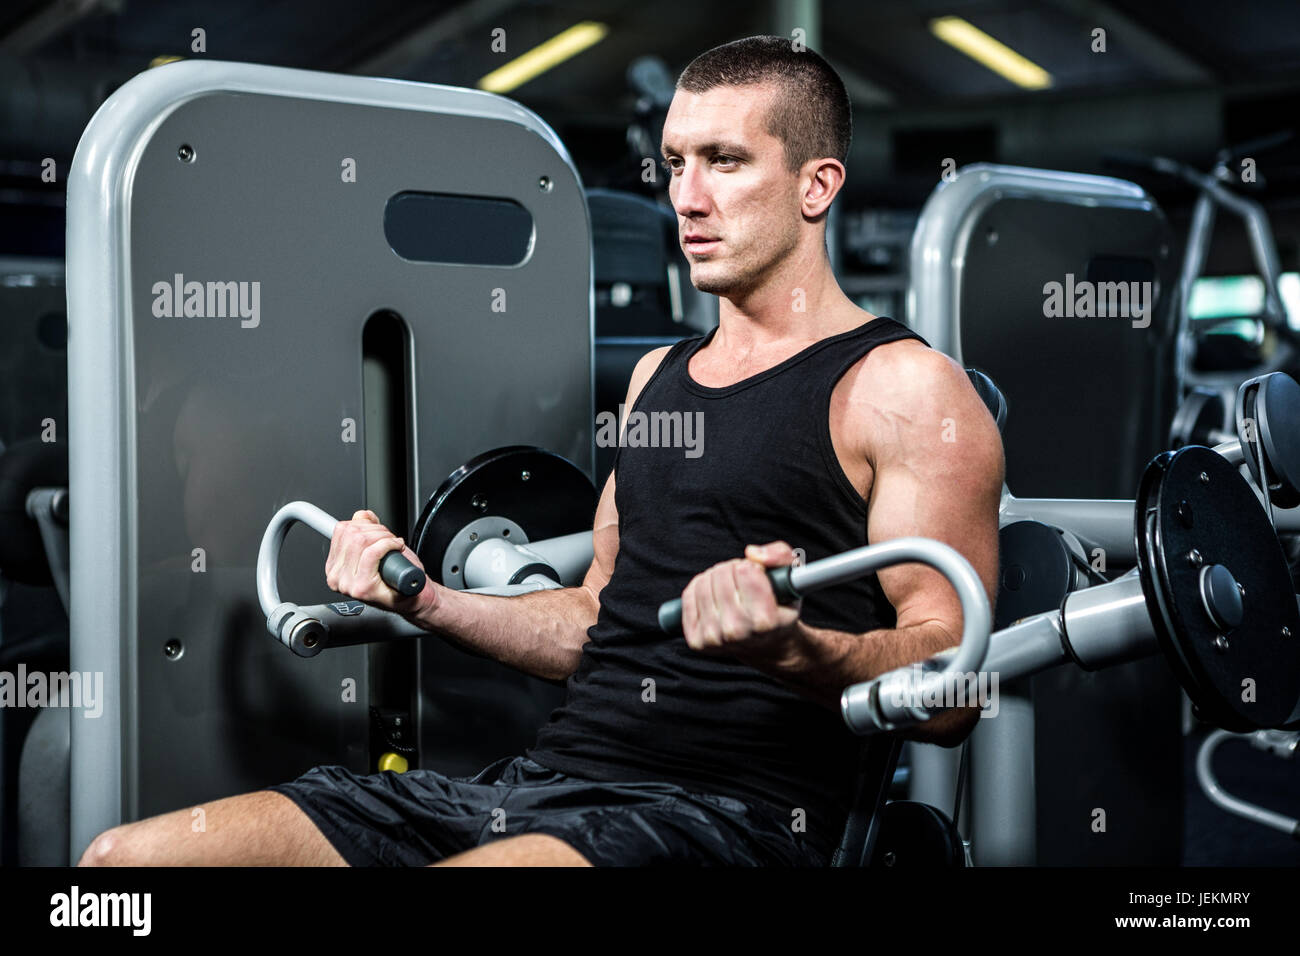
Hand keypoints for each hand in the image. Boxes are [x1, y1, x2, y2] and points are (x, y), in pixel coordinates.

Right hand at [325, 510, 439, 616]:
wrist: (415, 597)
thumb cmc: (398, 577)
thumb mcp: (377, 547)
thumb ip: (365, 530)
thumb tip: (361, 515)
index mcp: (334, 566)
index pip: (341, 530)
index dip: (363, 523)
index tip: (375, 528)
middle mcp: (336, 577)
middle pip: (352, 534)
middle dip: (377, 530)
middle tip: (390, 538)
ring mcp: (347, 584)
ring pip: (362, 541)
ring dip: (384, 536)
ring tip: (394, 544)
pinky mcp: (362, 588)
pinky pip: (372, 553)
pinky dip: (388, 544)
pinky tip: (397, 548)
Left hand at [680, 540, 802, 662]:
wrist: (767, 645)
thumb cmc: (780, 608)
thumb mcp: (792, 578)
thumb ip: (781, 556)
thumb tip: (752, 554)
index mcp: (764, 621)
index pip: (745, 571)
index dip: (753, 567)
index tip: (759, 576)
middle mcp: (737, 632)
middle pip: (722, 573)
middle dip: (734, 570)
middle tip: (744, 581)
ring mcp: (714, 638)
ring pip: (703, 582)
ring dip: (717, 577)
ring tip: (731, 588)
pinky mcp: (696, 640)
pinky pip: (689, 595)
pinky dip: (701, 588)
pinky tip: (715, 597)